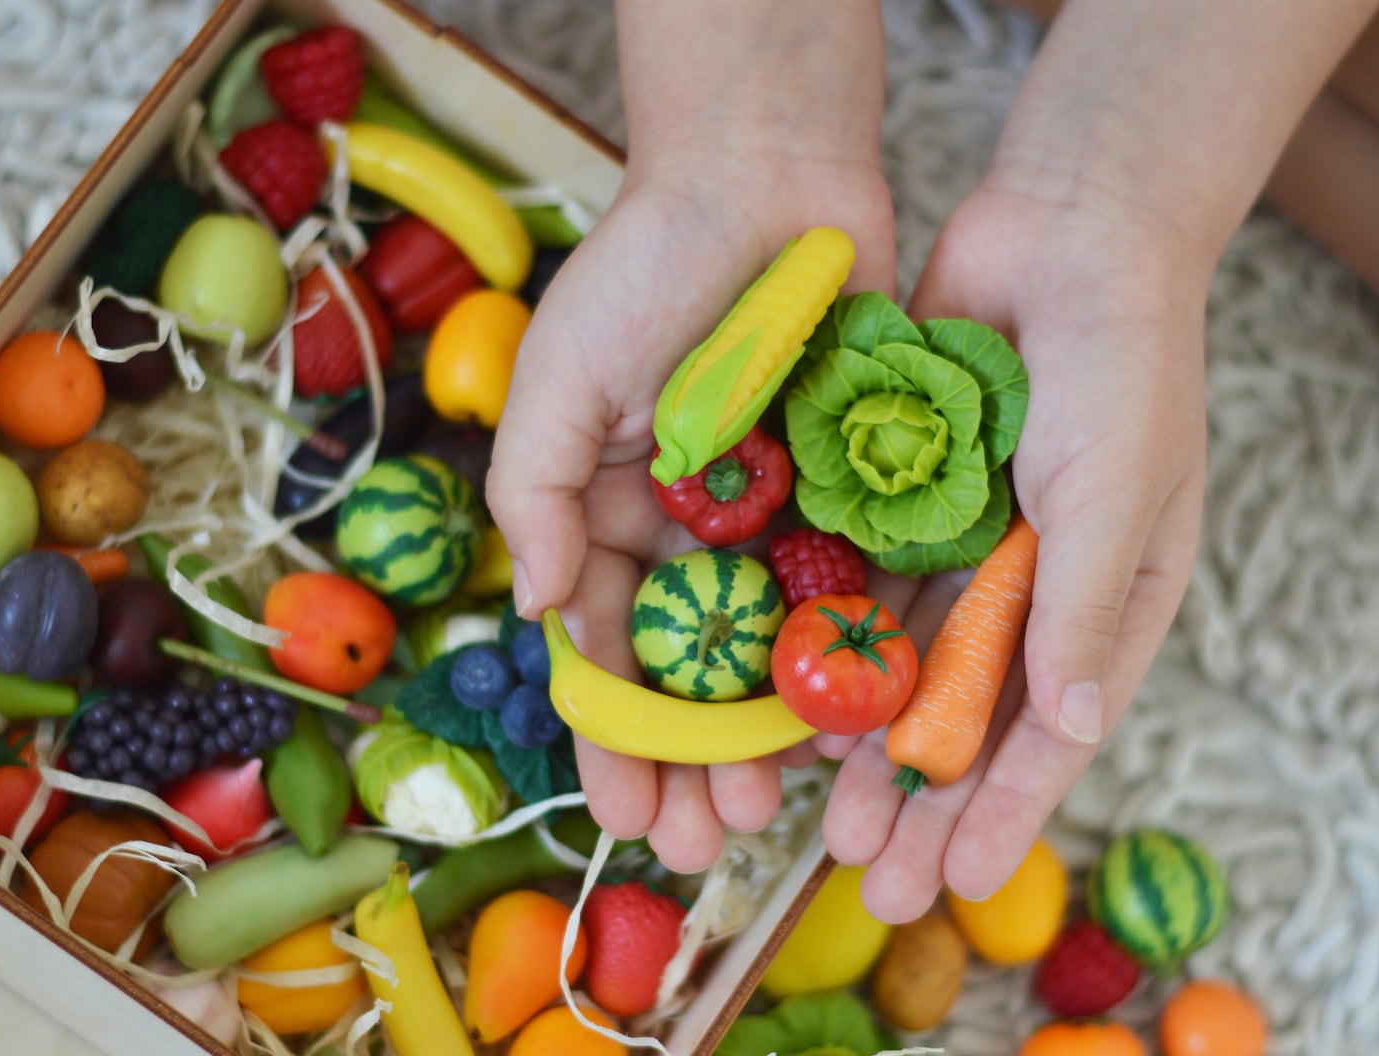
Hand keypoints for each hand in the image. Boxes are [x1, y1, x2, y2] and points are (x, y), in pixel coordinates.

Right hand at [488, 149, 895, 871]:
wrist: (770, 176)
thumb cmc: (648, 270)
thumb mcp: (561, 377)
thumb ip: (536, 493)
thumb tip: (537, 612)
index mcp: (605, 509)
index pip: (602, 649)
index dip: (615, 738)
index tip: (631, 817)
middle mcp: (685, 529)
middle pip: (687, 672)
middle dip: (691, 762)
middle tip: (712, 843)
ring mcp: (767, 517)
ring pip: (766, 652)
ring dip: (762, 738)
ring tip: (771, 811)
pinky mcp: (842, 495)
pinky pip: (838, 594)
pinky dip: (834, 664)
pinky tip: (840, 730)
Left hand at [818, 173, 1208, 921]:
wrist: (1063, 233)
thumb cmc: (1121, 362)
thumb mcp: (1118, 490)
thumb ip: (1085, 605)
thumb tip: (1065, 730)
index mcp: (1110, 601)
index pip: (1053, 731)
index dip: (1005, 811)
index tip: (957, 882)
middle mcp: (1035, 588)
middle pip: (970, 718)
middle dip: (923, 802)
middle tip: (869, 880)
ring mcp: (966, 549)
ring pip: (908, 670)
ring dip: (869, 746)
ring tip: (824, 822)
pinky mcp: (903, 505)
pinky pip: (864, 594)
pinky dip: (835, 653)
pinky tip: (793, 710)